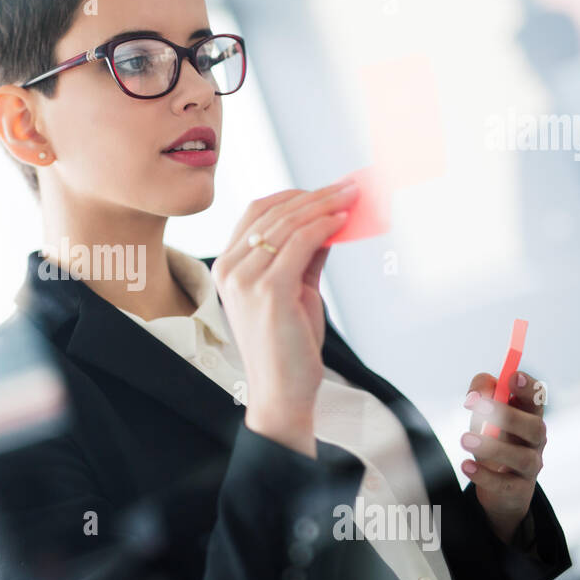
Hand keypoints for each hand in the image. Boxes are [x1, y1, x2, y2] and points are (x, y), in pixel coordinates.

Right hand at [212, 182, 359, 457]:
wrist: (282, 394)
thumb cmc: (288, 347)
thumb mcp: (295, 291)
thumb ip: (305, 255)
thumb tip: (329, 220)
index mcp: (227, 267)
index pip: (257, 213)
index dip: (293, 195)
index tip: (327, 189)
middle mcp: (229, 269)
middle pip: (273, 212)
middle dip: (315, 194)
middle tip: (349, 186)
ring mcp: (245, 279)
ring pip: (288, 223)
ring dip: (324, 204)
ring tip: (353, 197)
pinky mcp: (269, 290)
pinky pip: (300, 242)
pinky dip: (324, 225)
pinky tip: (343, 220)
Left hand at [459, 369, 547, 544]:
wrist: (500, 488)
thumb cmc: (494, 440)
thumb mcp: (485, 414)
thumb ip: (482, 392)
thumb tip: (477, 391)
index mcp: (529, 416)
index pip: (537, 398)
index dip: (528, 387)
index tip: (512, 376)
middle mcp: (535, 441)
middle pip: (533, 427)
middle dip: (509, 416)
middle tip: (478, 407)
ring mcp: (530, 466)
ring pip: (522, 458)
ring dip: (492, 447)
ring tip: (464, 439)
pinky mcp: (518, 490)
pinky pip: (505, 484)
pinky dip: (484, 475)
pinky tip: (466, 465)